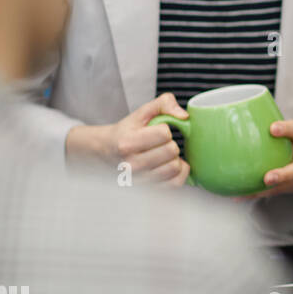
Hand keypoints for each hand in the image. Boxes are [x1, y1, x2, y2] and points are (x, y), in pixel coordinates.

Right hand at [66, 93, 189, 186]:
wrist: (108, 152)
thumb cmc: (128, 131)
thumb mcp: (142, 112)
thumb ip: (164, 103)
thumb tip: (184, 116)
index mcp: (127, 143)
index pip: (164, 134)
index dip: (165, 130)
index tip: (157, 132)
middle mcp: (131, 165)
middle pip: (171, 151)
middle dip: (171, 144)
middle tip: (160, 144)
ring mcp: (139, 180)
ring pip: (175, 167)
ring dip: (175, 159)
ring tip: (163, 155)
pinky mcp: (148, 191)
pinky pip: (176, 183)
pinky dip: (180, 173)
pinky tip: (170, 166)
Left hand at [235, 121, 292, 200]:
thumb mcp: (292, 129)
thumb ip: (274, 128)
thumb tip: (239, 118)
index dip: (286, 129)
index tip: (273, 128)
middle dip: (283, 175)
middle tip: (268, 178)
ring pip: (288, 185)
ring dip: (267, 190)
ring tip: (247, 192)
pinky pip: (277, 191)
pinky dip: (258, 193)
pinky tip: (241, 195)